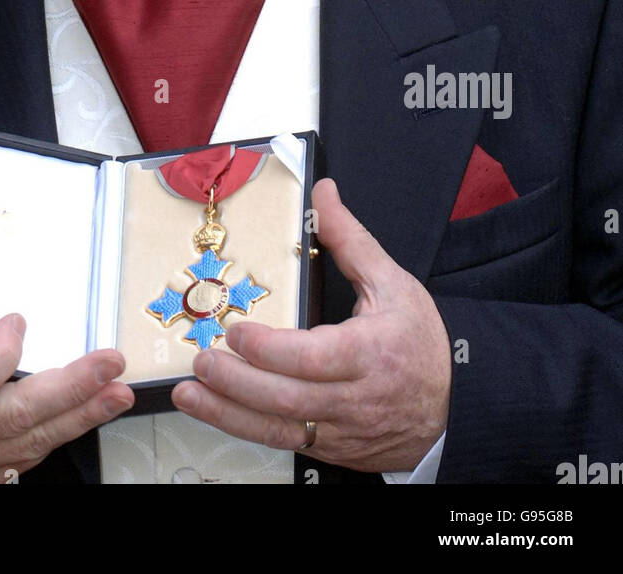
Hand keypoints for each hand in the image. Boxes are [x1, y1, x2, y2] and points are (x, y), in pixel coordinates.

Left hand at [171, 177, 450, 471]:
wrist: (453, 409)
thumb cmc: (420, 345)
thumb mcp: (393, 283)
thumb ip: (350, 239)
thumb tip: (323, 193)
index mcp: (371, 353)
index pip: (314, 358)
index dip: (271, 350)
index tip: (237, 332)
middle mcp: (354, 398)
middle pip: (288, 398)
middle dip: (238, 383)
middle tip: (202, 360)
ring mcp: (341, 430)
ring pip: (279, 429)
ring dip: (228, 414)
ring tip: (190, 394)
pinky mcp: (330, 449)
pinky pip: (283, 442)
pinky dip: (244, 429)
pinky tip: (215, 412)